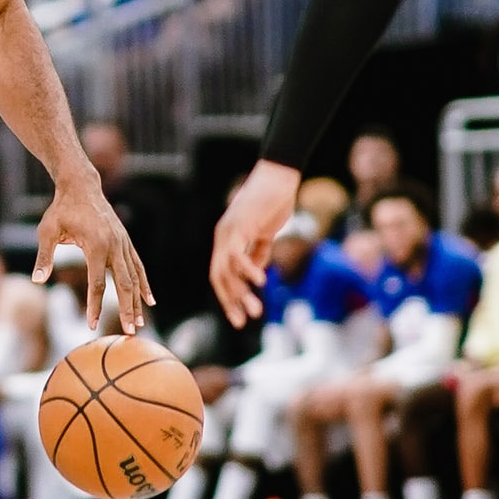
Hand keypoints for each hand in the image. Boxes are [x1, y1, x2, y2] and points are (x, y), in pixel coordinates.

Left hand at [34, 175, 153, 333]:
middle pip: (123, 284)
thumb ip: (44, 256)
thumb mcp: (47, 231)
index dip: (95, 305)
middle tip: (130, 333)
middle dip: (127, 310)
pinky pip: (138, 266)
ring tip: (141, 324)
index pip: (97, 283)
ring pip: (134, 277)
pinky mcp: (126, 241)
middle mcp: (114, 245)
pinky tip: (150, 300)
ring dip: (138, 301)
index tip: (92, 324)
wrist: (81, 186)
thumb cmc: (61, 210)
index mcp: (96, 245)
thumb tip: (37, 281)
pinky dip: (144, 284)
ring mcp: (123, 243)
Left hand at [209, 159, 299, 326]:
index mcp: (227, 240)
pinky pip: (239, 254)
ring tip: (256, 311)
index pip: (221, 274)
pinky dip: (248, 270)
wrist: (278, 176)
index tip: (239, 315)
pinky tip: (260, 283)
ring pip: (228, 271)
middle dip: (230, 301)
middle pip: (219, 277)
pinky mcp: (240, 226)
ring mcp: (229, 232)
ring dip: (241, 293)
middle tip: (241, 322)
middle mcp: (223, 238)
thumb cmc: (274, 201)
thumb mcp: (265, 232)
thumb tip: (256, 272)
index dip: (229, 296)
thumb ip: (259, 250)